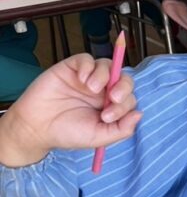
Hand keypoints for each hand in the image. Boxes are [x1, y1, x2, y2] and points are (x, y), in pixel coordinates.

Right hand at [0, 54, 139, 167]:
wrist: (36, 128)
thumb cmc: (67, 133)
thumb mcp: (98, 137)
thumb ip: (121, 129)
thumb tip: (139, 113)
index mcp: (111, 106)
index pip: (130, 98)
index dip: (125, 105)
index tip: (108, 117)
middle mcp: (103, 90)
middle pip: (124, 78)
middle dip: (123, 87)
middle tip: (112, 98)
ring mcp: (88, 78)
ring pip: (108, 66)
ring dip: (104, 76)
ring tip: (91, 89)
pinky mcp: (72, 68)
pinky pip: (86, 59)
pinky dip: (88, 66)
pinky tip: (81, 79)